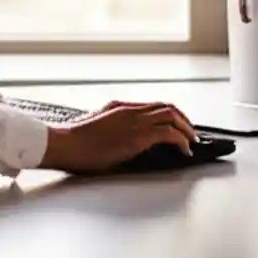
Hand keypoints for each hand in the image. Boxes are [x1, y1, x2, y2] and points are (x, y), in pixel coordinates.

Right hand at [38, 101, 196, 173]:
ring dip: (186, 129)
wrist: (65, 144)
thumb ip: (109, 128)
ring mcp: (134, 121)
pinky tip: (185, 151)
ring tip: (192, 141)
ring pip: (172, 115)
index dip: (168, 115)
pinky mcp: (138, 136)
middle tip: (191, 133)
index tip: (176, 125)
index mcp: (118, 107)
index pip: (151, 106)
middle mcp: (129, 110)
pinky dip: (182, 141)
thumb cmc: (72, 142)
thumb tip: (118, 141)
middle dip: (183, 119)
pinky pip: (169, 133)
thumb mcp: (93, 128)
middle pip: (166, 107)